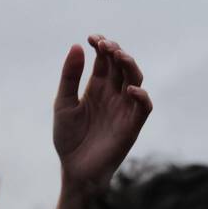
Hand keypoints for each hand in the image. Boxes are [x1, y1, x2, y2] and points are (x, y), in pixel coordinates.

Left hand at [53, 35, 151, 192]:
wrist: (75, 170)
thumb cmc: (69, 139)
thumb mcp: (63, 104)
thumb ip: (69, 77)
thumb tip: (77, 46)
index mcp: (97, 88)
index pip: (105, 60)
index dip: (101, 46)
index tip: (92, 38)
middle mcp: (113, 94)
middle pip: (121, 65)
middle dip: (116, 51)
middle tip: (104, 45)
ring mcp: (124, 108)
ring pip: (136, 80)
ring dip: (130, 66)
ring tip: (119, 56)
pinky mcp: (132, 126)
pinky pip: (144, 107)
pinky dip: (141, 97)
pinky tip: (130, 90)